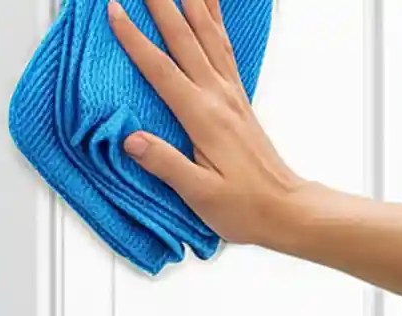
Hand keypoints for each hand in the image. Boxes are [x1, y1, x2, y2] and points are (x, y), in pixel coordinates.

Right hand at [108, 0, 312, 247]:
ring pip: (209, 36)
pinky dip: (216, 23)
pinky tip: (211, 10)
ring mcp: (231, 94)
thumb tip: (132, 140)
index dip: (136, 39)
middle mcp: (219, 98)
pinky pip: (225, 49)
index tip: (116, 12)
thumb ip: (165, 164)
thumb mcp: (199, 193)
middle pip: (185, 39)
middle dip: (162, 6)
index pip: (161, 70)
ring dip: (193, 5)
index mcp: (203, 117)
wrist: (285, 209)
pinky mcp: (238, 99)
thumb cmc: (243, 206)